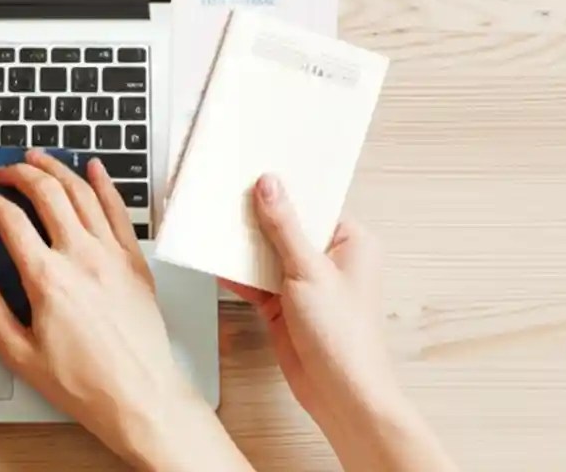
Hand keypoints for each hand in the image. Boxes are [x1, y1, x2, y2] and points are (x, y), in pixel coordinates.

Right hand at [0, 150, 250, 471]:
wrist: (139, 396)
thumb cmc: (85, 382)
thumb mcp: (20, 354)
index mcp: (47, 280)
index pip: (12, 223)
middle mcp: (81, 258)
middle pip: (47, 194)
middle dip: (21, 174)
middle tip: (7, 171)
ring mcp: (112, 256)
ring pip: (82, 193)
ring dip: (57, 169)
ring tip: (40, 159)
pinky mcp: (135, 261)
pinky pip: (118, 210)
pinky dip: (104, 183)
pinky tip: (93, 169)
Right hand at [227, 174, 455, 471]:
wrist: (340, 393)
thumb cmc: (345, 337)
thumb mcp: (309, 271)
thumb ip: (284, 227)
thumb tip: (270, 185)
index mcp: (351, 242)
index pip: (313, 204)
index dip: (284, 189)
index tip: (253, 171)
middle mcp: (330, 259)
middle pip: (286, 227)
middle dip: (256, 217)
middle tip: (225, 195)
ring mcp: (305, 282)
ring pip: (267, 253)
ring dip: (244, 247)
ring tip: (214, 225)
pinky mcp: (285, 304)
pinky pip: (256, 280)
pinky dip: (238, 274)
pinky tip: (217, 262)